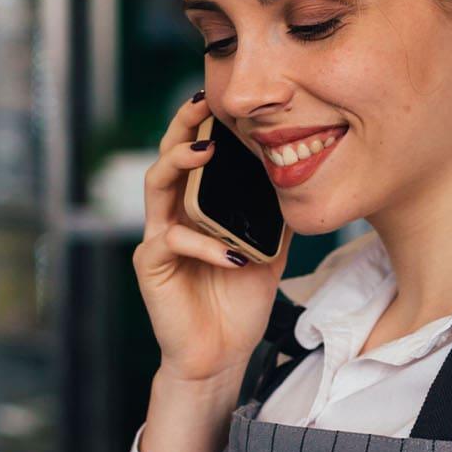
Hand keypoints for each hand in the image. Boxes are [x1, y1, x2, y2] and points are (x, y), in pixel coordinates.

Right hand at [133, 93, 289, 388]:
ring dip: (179, 164)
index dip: (202, 124)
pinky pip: (173, 240)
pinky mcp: (151, 265)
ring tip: (205, 151)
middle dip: (182, 126)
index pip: (194, 154)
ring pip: (157, 186)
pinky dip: (204, 243)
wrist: (219, 354)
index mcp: (196, 207)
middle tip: (202, 104)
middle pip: (167, 157)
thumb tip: (300, 179)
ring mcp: (158, 238)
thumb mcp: (267, 251)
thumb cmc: (237, 301)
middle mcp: (172, 215)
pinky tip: (230, 254)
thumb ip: (273, 217)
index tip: (220, 97)